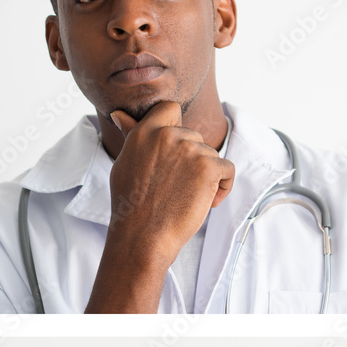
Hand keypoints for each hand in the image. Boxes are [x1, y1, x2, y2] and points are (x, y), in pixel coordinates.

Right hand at [106, 101, 234, 267]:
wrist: (143, 237)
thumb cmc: (132, 207)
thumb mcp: (124, 166)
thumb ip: (131, 137)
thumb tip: (118, 114)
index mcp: (143, 133)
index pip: (169, 109)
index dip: (176, 127)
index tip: (173, 152)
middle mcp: (166, 135)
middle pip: (193, 136)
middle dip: (191, 160)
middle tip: (175, 187)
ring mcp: (188, 149)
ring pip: (210, 154)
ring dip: (205, 176)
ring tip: (186, 198)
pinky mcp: (208, 167)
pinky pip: (227, 170)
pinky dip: (222, 187)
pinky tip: (205, 202)